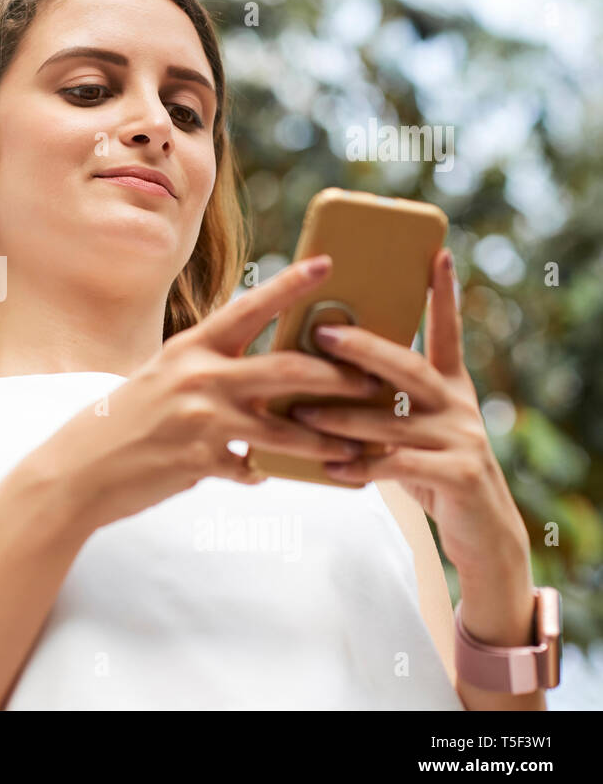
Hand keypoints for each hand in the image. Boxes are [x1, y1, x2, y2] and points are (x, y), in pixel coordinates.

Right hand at [33, 255, 384, 532]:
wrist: (79, 470)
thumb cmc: (123, 421)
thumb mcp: (162, 380)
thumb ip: (209, 373)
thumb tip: (259, 381)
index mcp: (190, 349)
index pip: (249, 309)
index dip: (292, 286)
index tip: (329, 264)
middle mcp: (199, 378)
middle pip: (288, 369)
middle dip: (339, 375)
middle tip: (376, 378)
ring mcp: (203, 421)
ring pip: (287, 430)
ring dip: (329, 440)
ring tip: (360, 446)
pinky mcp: (203, 463)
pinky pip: (254, 469)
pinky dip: (266, 473)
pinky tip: (271, 478)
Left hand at [287, 249, 530, 578]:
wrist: (482, 530)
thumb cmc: (430, 469)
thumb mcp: (414, 427)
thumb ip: (382, 400)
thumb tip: (320, 369)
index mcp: (449, 386)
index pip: (446, 331)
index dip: (443, 293)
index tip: (436, 253)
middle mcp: (458, 405)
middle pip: (408, 366)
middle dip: (363, 349)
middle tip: (322, 333)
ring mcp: (461, 439)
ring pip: (393, 420)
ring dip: (342, 416)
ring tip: (301, 412)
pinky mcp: (458, 474)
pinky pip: (399, 466)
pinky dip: (362, 465)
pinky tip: (331, 466)